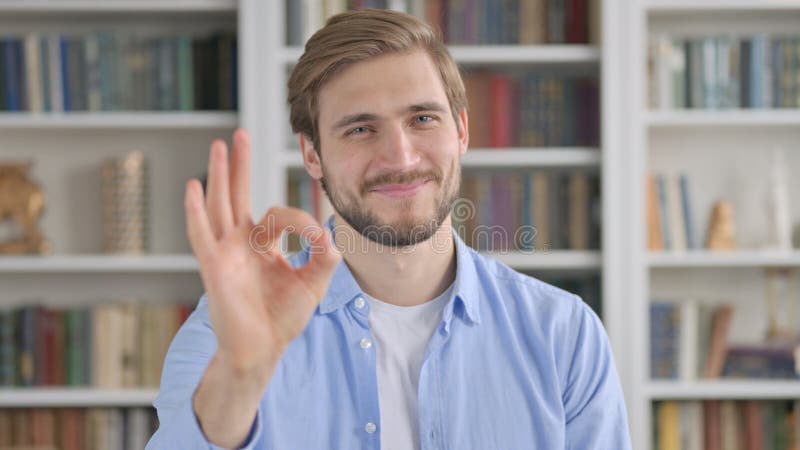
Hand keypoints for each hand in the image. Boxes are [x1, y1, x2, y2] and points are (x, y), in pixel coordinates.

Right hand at [184, 129, 341, 377]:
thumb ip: (324, 257)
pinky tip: (195, 187)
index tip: (320, 239)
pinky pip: (202, 235)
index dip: (302, 221)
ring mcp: (224, 253)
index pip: (278, 215)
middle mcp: (239, 244)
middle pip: (236, 195)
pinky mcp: (214, 267)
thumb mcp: (313, 283)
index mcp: (260, 246)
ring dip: (219, 175)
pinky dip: (196, 211)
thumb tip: (332, 236)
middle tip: (239, 134)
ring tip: (218, 146)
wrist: (263, 350)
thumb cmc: (282, 319)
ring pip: (218, 206)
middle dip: (238, 165)